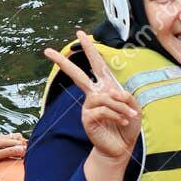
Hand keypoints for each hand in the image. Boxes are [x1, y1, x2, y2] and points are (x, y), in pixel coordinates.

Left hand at [0, 133, 27, 166]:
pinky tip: (9, 151)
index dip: (26, 149)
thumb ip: (8, 152)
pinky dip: (11, 144)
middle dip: (23, 145)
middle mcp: (1, 138)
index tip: (28, 158)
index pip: (20, 143)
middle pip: (18, 137)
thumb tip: (22, 149)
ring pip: (12, 138)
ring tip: (18, 155)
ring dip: (17, 144)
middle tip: (24, 156)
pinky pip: (6, 140)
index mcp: (2, 141)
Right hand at [42, 29, 139, 161]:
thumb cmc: (128, 125)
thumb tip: (109, 95)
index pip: (97, 64)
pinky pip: (102, 109)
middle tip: (46, 51)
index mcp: (105, 87)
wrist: (122, 147)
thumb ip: (124, 96)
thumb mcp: (133, 106)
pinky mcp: (87, 119)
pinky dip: (116, 114)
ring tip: (129, 116)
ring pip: (103, 97)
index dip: (90, 48)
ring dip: (120, 106)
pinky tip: (123, 121)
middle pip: (77, 75)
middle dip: (63, 62)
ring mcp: (88, 107)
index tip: (79, 33)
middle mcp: (94, 95)